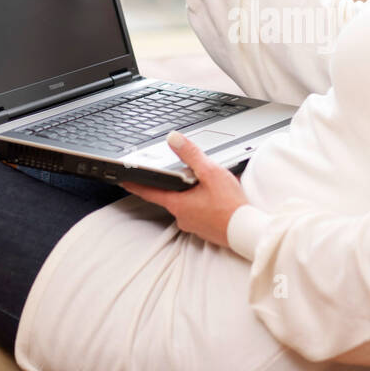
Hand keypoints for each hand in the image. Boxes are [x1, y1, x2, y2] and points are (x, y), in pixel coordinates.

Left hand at [119, 132, 249, 247]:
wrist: (247, 231)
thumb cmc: (231, 205)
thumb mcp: (210, 172)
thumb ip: (191, 154)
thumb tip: (173, 139)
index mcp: (178, 203)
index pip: (149, 192)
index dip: (134, 184)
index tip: (122, 180)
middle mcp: (181, 217)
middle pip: (170, 197)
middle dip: (174, 185)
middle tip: (182, 174)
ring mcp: (193, 225)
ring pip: (185, 205)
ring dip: (190, 195)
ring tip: (205, 186)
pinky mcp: (205, 229)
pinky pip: (197, 213)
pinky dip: (201, 205)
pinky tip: (214, 200)